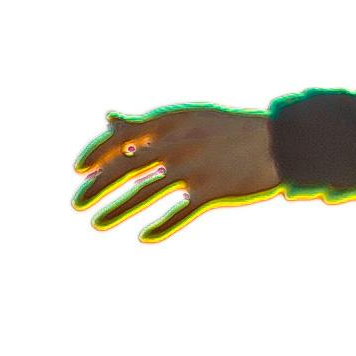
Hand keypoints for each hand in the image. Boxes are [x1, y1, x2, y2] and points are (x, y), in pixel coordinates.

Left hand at [74, 103, 285, 238]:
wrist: (278, 142)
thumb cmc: (227, 130)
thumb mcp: (184, 118)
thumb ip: (143, 123)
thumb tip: (107, 120)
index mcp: (170, 123)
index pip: (121, 137)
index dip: (96, 153)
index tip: (79, 170)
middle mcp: (177, 144)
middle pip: (126, 166)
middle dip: (97, 186)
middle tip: (77, 204)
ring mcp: (194, 168)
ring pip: (145, 192)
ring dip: (117, 209)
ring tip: (97, 223)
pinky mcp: (212, 191)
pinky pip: (179, 213)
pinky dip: (161, 227)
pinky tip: (145, 237)